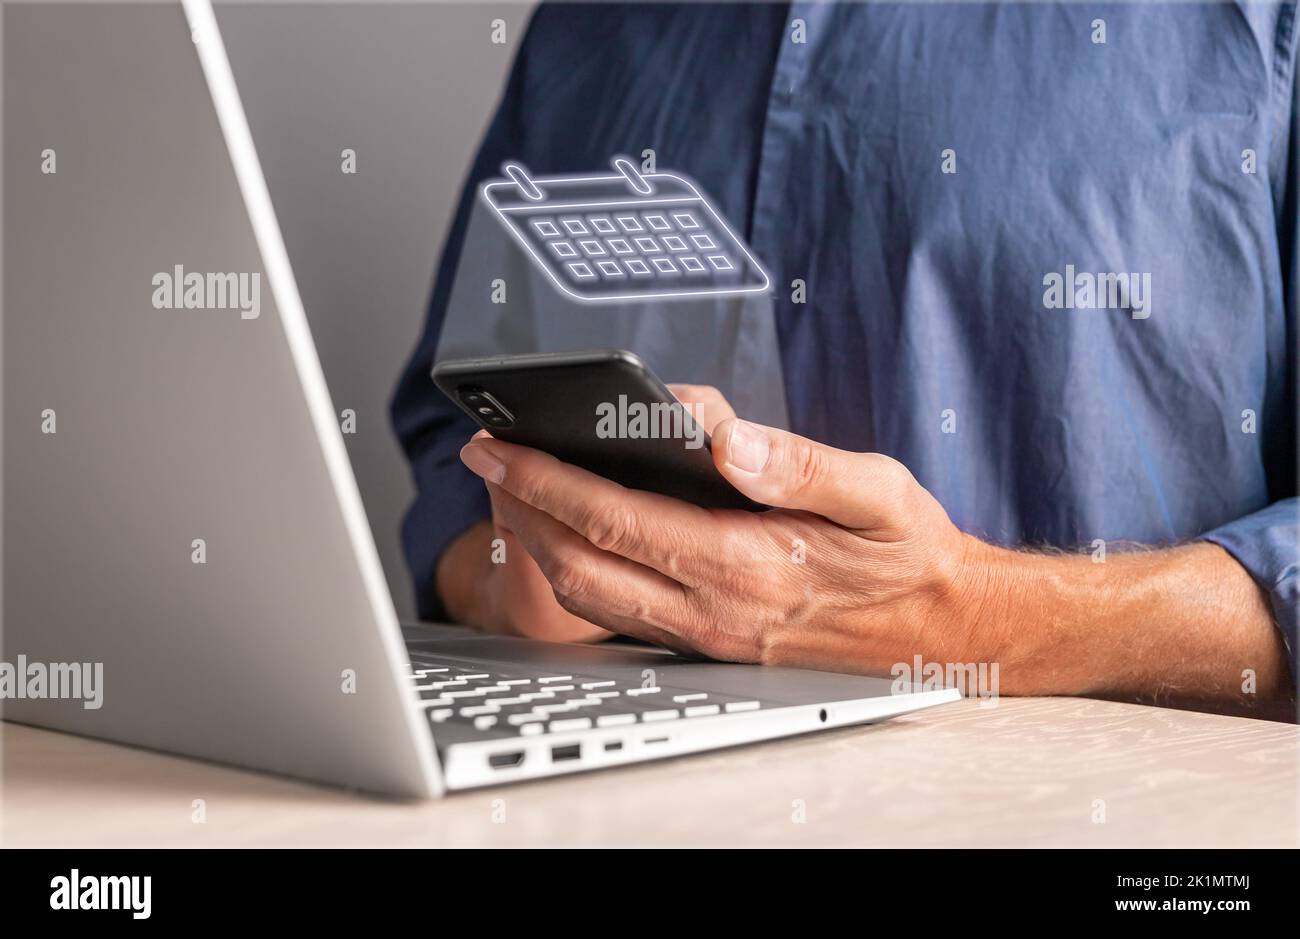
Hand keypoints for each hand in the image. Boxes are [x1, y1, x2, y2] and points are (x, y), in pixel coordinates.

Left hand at [457, 393, 989, 671]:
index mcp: (745, 563)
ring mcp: (705, 634)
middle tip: (483, 458)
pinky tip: (568, 538)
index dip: (544, 478)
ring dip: (537, 542)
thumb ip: (800, 463)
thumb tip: (724, 438)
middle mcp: (713, 608)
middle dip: (519, 506)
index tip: (498, 444)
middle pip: (580, 560)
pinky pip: (619, 614)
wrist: (939, 631)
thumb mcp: (877, 491)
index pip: (614, 517)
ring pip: (589, 595)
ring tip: (511, 490)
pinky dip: (575, 573)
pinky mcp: (708, 644)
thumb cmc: (908, 555)